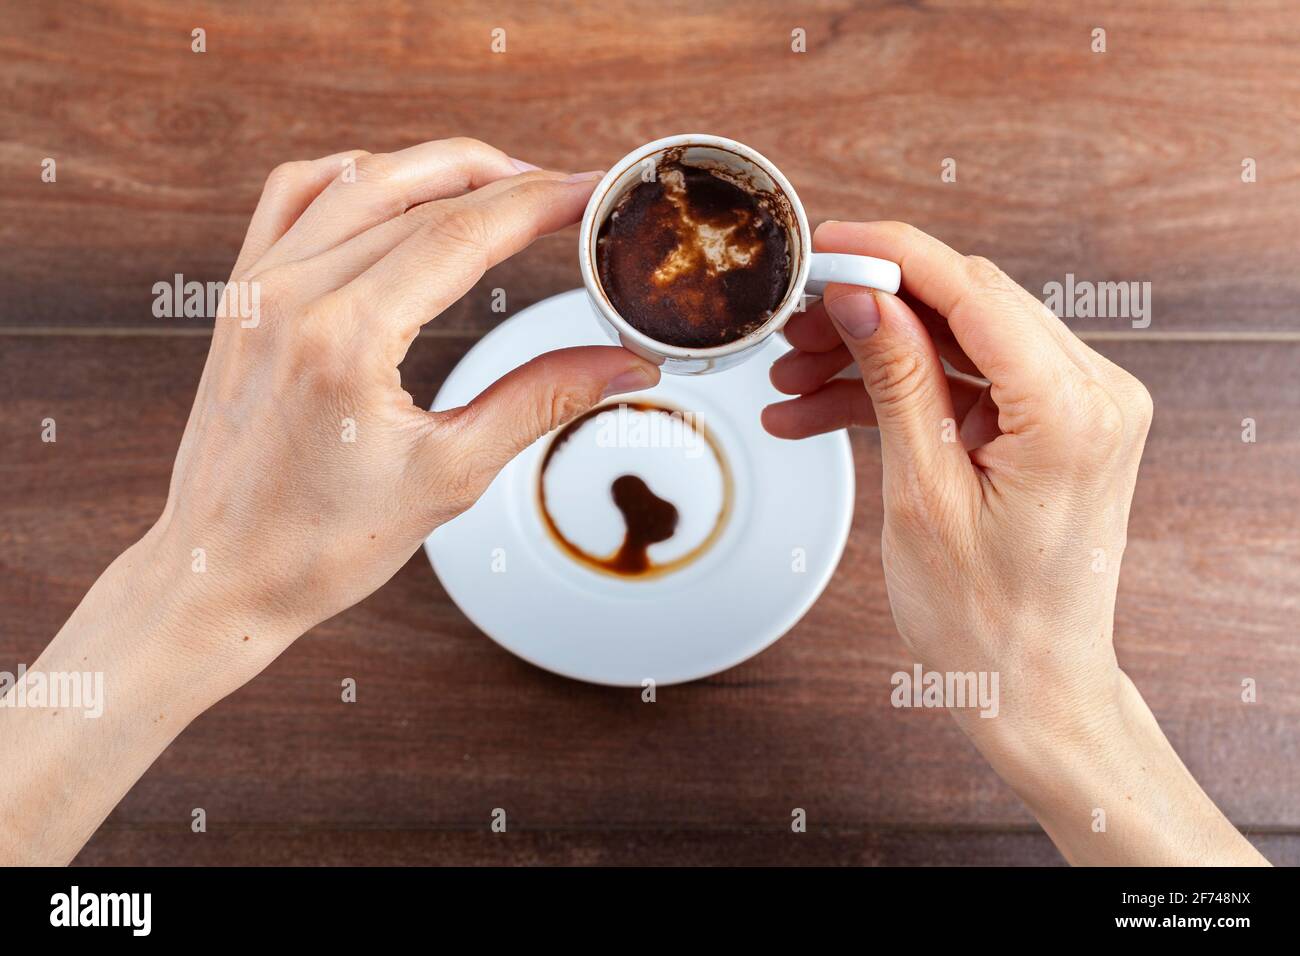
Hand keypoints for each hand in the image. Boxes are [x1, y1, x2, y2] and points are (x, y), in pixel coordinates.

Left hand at [0, 139, 661, 864]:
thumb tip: (626, 365)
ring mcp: (260, 287)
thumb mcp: (451, 474)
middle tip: (571, 192)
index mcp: (346, 339)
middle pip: (421, 198)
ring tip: (504, 180)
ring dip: (440, 167)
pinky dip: (356, 176)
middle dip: (508, 184)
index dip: (541, 202)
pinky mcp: (243, 295)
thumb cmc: (321, 545)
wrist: (220, 575)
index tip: (595, 191)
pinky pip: (295, 196)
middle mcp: (294, 295)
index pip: (463, 233)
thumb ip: (542, 401)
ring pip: (360, 179)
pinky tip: (399, 188)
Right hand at [764, 221, 1265, 864]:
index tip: (826, 244)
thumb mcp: (923, 495)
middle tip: (792, 325)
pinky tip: (821, 410)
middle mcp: (1094, 395)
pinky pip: (966, 385)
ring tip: (792, 382)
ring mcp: (1077, 410)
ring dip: (873, 354)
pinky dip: (899, 391)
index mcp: (1073, 411)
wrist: (1033, 690)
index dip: (890, 256)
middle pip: (966, 306)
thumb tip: (862, 298)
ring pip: (958, 342)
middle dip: (870, 310)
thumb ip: (897, 380)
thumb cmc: (987, 623)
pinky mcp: (1053, 428)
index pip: (974, 291)